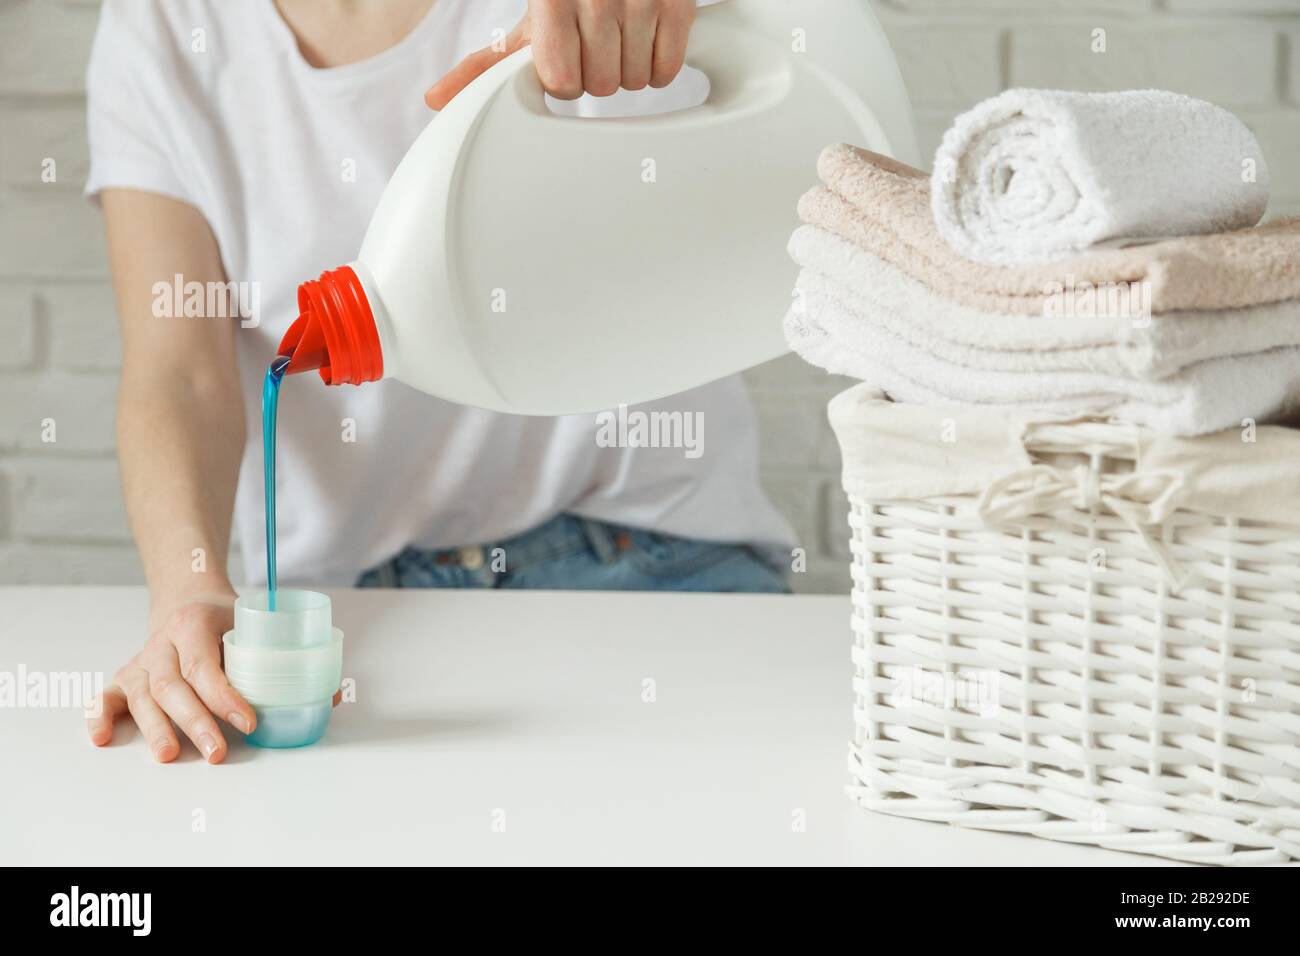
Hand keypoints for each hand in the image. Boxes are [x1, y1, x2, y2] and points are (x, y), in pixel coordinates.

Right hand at [87, 596, 253, 763]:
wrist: (189, 602)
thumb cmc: (223, 620)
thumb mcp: (245, 623)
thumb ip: (256, 653)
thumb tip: (286, 694)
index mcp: (191, 625)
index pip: (203, 666)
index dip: (224, 697)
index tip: (247, 723)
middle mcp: (160, 644)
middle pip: (171, 687)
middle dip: (194, 722)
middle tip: (214, 752)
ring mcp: (140, 662)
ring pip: (142, 697)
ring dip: (155, 729)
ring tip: (168, 755)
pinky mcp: (125, 677)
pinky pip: (106, 697)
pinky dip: (99, 717)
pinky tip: (101, 738)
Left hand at [426, 0, 697, 109]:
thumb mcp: (529, 23)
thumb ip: (484, 64)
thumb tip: (436, 100)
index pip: (562, 82)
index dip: (564, 77)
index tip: (566, 55)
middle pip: (600, 86)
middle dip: (597, 72)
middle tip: (594, 44)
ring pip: (634, 82)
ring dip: (627, 69)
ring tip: (618, 37)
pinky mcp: (676, 4)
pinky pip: (666, 70)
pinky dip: (657, 66)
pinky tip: (643, 38)